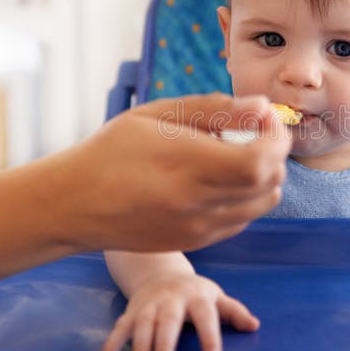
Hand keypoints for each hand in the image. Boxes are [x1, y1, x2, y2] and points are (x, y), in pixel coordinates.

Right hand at [61, 93, 291, 252]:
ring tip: (235, 155)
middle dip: (275, 152)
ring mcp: (199, 229)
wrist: (74, 205)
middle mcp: (198, 204)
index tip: (264, 118)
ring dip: (264, 176)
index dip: (276, 137)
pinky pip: (242, 219)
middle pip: (271, 183)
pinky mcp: (195, 242)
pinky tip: (219, 178)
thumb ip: (214, 109)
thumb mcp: (158, 114)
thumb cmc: (113, 150)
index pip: (261, 160)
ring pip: (263, 204)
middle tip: (255, 131)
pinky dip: (246, 196)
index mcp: (187, 167)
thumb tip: (262, 108)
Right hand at [99, 272, 257, 350]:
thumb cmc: (196, 292)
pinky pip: (120, 327)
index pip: (206, 315)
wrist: (162, 273)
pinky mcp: (131, 311)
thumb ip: (234, 311)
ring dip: (139, 346)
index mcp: (198, 297)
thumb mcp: (216, 297)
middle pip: (168, 320)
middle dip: (165, 342)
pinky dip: (112, 343)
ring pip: (143, 324)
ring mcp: (149, 304)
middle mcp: (172, 299)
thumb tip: (254, 326)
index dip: (210, 334)